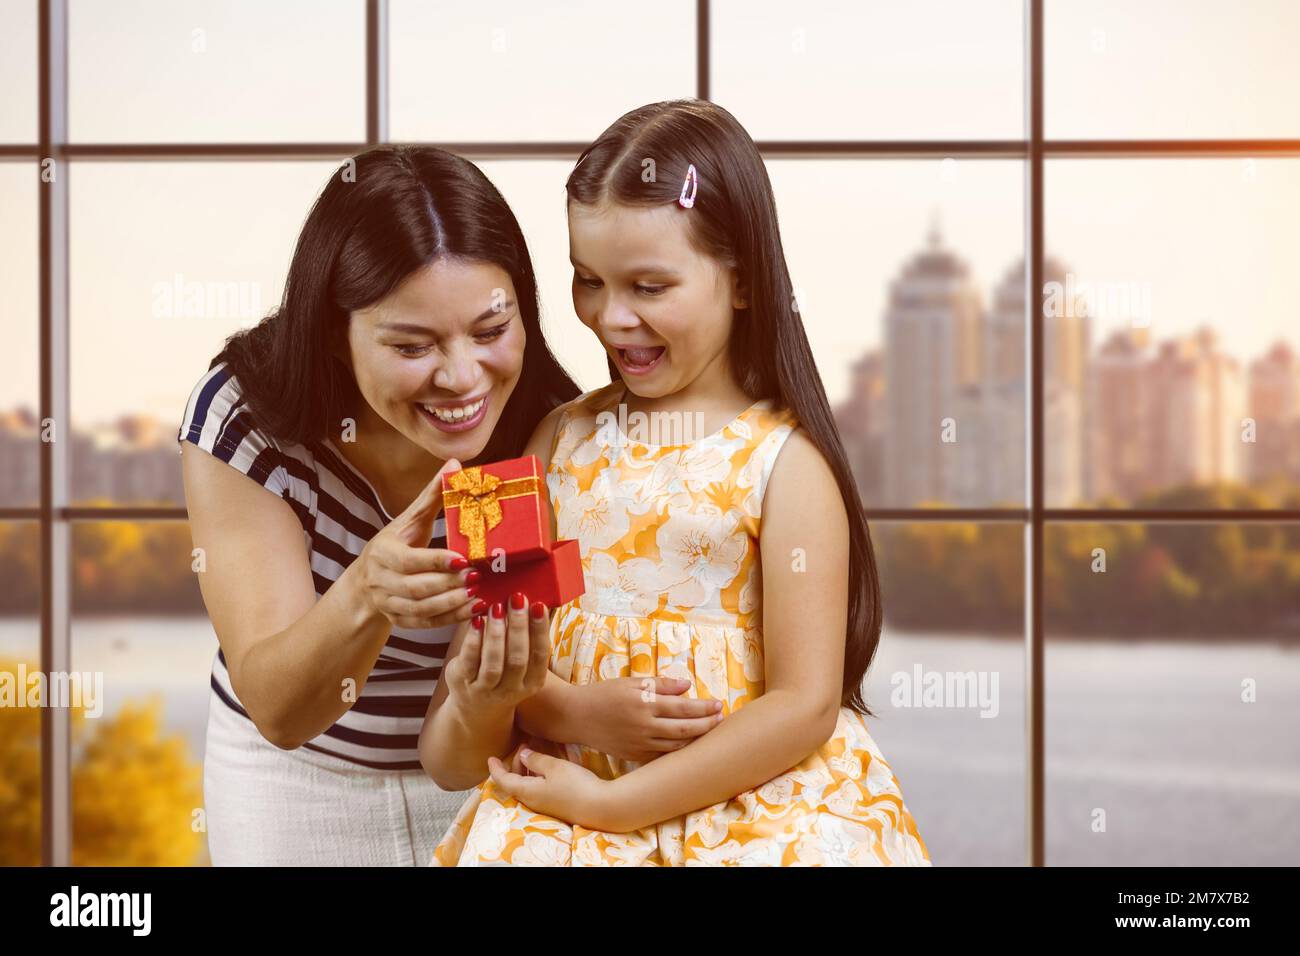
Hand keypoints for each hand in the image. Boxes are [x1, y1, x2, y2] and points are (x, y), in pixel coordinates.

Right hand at [352, 458, 476, 629]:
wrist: (365, 582)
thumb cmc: (394, 545)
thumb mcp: (408, 520)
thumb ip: (431, 496)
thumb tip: (454, 465)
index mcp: (383, 554)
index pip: (410, 561)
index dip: (437, 562)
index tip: (464, 559)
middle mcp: (381, 581)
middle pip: (417, 588)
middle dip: (449, 584)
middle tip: (478, 577)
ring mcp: (389, 604)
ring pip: (421, 610)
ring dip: (452, 603)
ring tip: (479, 594)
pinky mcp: (399, 621)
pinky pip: (426, 624)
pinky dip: (450, 619)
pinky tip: (473, 609)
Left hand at [441, 594, 551, 712]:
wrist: (476, 708)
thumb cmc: (503, 675)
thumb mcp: (521, 663)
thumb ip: (525, 637)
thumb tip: (528, 599)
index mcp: (533, 682)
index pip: (540, 655)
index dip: (539, 630)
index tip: (538, 605)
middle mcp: (512, 689)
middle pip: (517, 658)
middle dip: (518, 626)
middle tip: (517, 598)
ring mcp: (486, 690)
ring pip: (494, 662)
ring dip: (496, 633)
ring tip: (497, 607)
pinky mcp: (463, 683)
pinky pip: (469, 660)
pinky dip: (474, 639)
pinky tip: (477, 621)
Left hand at [488, 746, 623, 830]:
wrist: (601, 807)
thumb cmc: (575, 785)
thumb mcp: (554, 767)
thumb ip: (536, 760)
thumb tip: (523, 755)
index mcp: (526, 791)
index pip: (503, 781)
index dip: (495, 769)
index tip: (490, 758)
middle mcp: (532, 800)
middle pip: (515, 781)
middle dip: (516, 763)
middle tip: (525, 746)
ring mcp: (545, 804)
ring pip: (527, 785)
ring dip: (527, 769)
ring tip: (536, 753)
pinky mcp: (557, 804)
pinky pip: (539, 788)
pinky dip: (537, 776)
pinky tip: (548, 767)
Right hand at [575, 676, 723, 762]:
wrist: (576, 716)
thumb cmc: (604, 694)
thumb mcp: (631, 682)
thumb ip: (660, 684)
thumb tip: (687, 686)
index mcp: (644, 704)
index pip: (683, 708)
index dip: (704, 708)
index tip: (719, 704)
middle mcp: (644, 726)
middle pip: (685, 729)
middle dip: (707, 725)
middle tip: (721, 719)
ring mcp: (639, 744)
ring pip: (676, 745)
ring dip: (696, 738)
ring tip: (709, 729)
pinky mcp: (634, 756)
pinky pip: (662, 754)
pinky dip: (678, 749)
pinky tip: (688, 741)